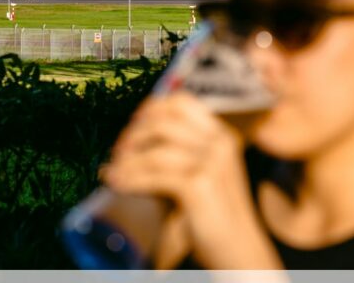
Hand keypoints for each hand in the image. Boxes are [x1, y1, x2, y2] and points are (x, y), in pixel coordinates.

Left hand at [103, 92, 280, 268]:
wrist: (239, 250)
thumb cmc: (214, 214)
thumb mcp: (202, 173)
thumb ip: (176, 154)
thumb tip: (125, 145)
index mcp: (220, 135)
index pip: (181, 102)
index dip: (151, 108)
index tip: (132, 124)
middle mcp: (218, 143)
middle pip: (163, 122)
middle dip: (134, 135)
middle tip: (118, 153)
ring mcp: (211, 163)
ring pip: (155, 150)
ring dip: (128, 161)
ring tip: (114, 172)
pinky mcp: (200, 186)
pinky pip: (155, 175)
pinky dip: (131, 179)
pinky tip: (119, 185)